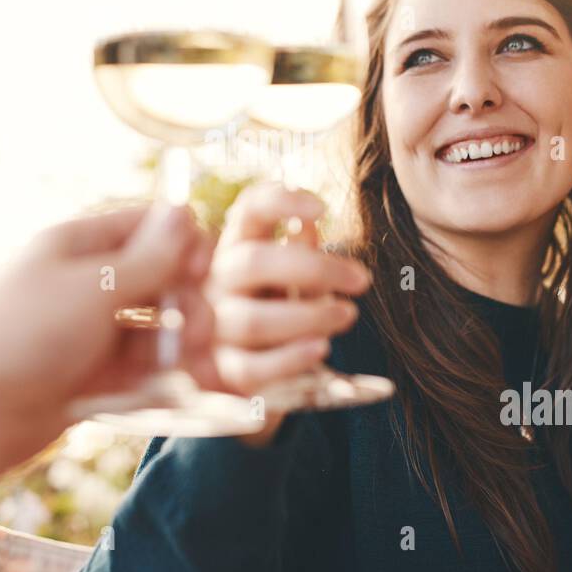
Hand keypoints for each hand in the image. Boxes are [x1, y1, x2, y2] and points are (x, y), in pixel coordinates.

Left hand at [0, 202, 215, 479]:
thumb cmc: (18, 335)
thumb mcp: (95, 287)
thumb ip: (149, 257)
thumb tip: (184, 212)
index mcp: (80, 247)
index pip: (149, 229)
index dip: (185, 246)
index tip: (203, 275)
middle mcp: (86, 287)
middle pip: (158, 284)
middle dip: (187, 306)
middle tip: (195, 335)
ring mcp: (86, 337)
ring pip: (151, 334)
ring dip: (179, 349)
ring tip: (196, 373)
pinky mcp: (85, 384)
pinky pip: (136, 377)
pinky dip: (162, 384)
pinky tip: (183, 393)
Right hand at [202, 181, 370, 444]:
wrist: (250, 365)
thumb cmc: (276, 306)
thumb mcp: (290, 276)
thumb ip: (300, 253)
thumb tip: (308, 226)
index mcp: (235, 246)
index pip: (248, 209)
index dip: (281, 200)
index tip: (322, 208)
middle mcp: (214, 282)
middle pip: (253, 263)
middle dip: (315, 268)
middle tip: (361, 279)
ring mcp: (210, 327)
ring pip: (252, 320)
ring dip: (309, 316)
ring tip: (347, 314)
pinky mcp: (218, 371)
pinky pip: (251, 367)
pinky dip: (289, 358)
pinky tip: (322, 348)